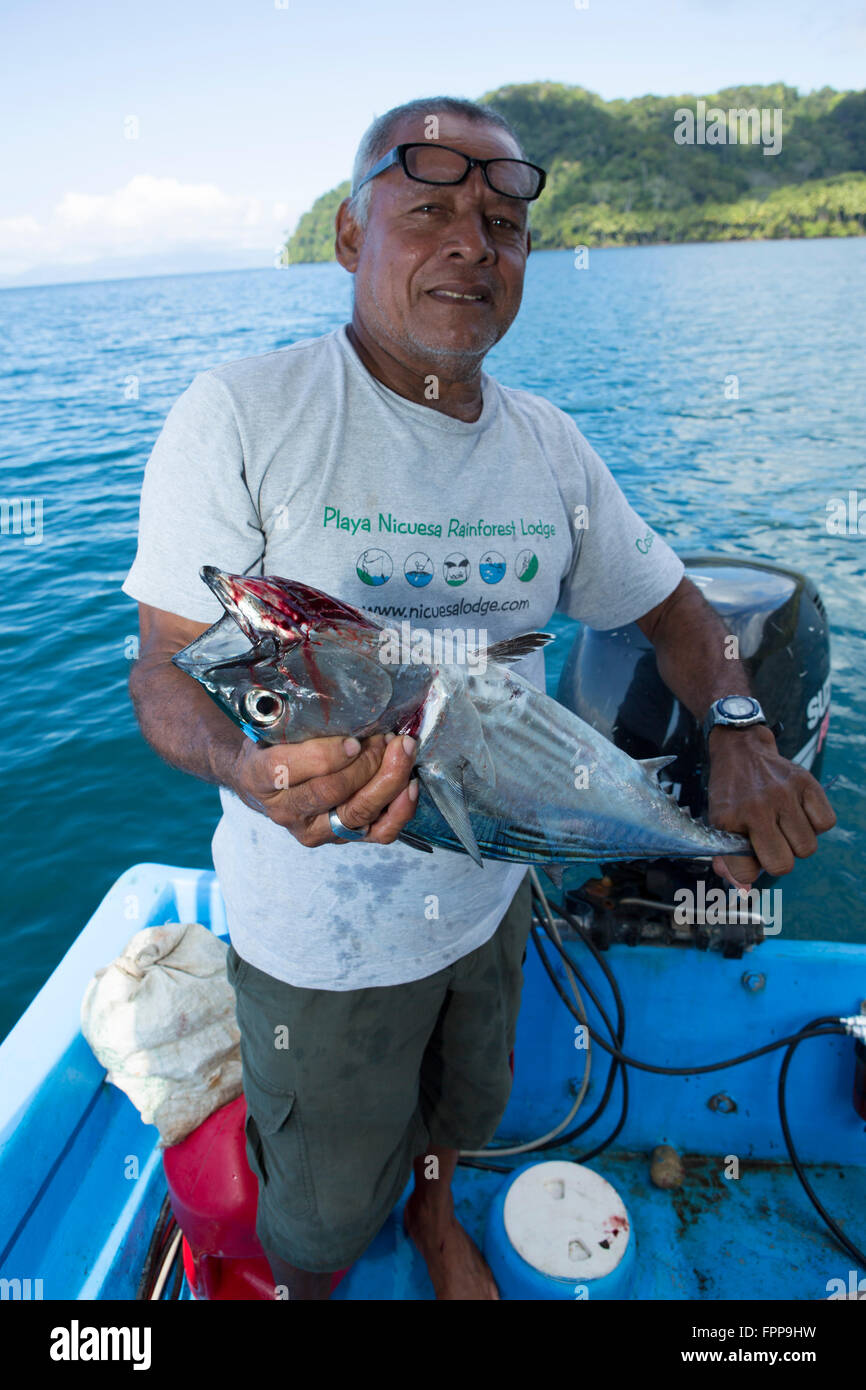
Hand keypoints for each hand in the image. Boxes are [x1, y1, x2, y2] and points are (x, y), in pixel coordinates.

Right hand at [228, 730, 417, 846]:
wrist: (265, 784)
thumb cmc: (273, 745)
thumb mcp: (273, 725)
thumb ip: (296, 714)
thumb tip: (336, 686)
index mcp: (259, 777)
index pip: (288, 770)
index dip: (325, 755)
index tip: (353, 739)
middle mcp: (286, 811)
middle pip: (331, 792)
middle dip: (367, 762)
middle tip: (387, 737)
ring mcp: (315, 830)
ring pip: (358, 813)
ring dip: (388, 780)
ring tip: (403, 751)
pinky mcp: (342, 839)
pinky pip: (379, 834)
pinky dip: (400, 811)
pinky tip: (409, 784)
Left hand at [707, 724, 835, 886]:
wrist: (740, 750)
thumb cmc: (731, 794)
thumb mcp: (717, 824)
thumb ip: (729, 861)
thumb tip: (745, 893)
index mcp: (728, 820)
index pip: (748, 872)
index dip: (750, 870)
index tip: (749, 856)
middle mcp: (757, 807)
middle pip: (783, 864)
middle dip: (778, 860)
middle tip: (770, 841)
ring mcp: (783, 794)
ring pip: (807, 847)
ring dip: (798, 842)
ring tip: (784, 824)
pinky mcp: (806, 782)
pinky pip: (826, 823)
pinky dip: (816, 823)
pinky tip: (799, 812)